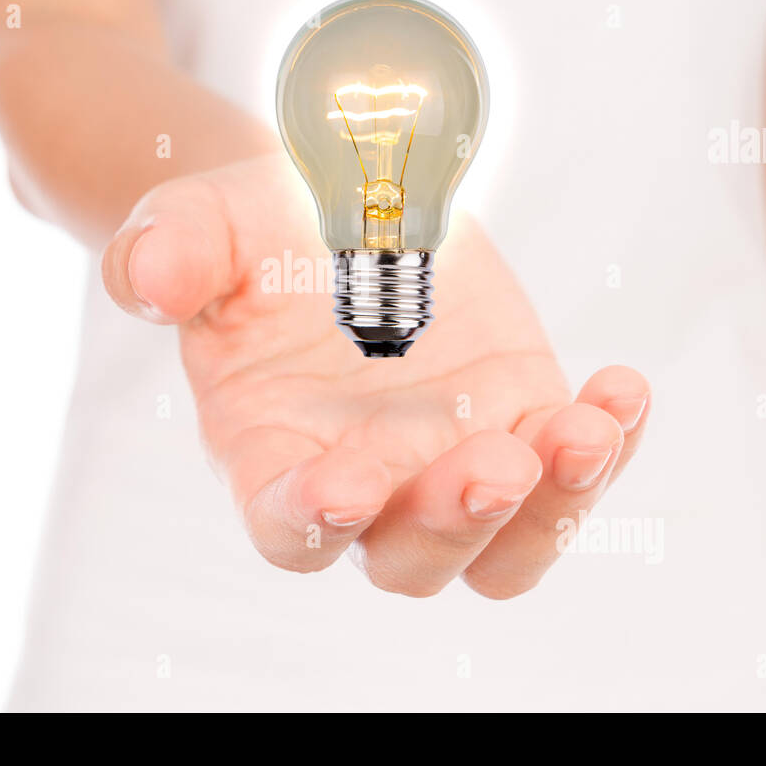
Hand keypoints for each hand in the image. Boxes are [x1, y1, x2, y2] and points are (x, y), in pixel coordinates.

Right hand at [103, 156, 649, 597]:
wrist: (331, 206)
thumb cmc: (251, 231)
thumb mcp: (200, 221)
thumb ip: (166, 249)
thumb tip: (146, 276)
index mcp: (272, 454)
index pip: (287, 527)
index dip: (312, 520)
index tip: (345, 484)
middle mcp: (366, 481)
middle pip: (411, 560)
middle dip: (455, 523)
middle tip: (495, 463)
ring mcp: (449, 459)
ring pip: (506, 547)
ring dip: (552, 509)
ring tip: (585, 429)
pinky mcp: (518, 420)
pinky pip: (570, 470)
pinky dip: (604, 445)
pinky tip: (619, 389)